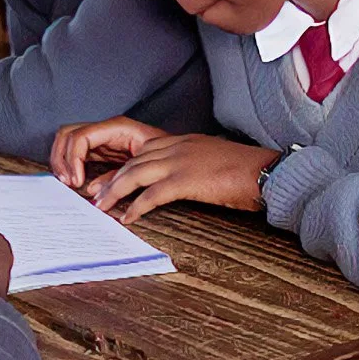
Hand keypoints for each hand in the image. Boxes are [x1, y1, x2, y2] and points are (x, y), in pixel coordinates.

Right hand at [49, 116, 168, 187]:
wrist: (181, 156)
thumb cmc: (168, 156)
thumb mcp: (145, 165)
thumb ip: (117, 176)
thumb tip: (91, 190)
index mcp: (117, 127)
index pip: (81, 136)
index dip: (74, 159)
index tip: (77, 181)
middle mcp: (105, 128)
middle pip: (67, 133)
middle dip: (62, 158)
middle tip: (68, 181)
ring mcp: (101, 136)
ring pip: (66, 139)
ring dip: (61, 160)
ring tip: (68, 181)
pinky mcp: (100, 147)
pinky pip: (75, 150)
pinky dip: (69, 163)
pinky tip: (73, 179)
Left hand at [84, 134, 277, 222]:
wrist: (265, 171)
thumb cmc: (244, 170)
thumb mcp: (212, 160)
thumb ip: (192, 164)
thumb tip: (180, 181)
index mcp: (182, 141)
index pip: (141, 151)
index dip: (121, 167)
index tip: (107, 181)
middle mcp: (177, 147)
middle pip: (132, 161)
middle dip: (109, 180)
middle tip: (93, 195)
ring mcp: (181, 162)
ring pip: (135, 174)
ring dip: (114, 192)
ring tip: (100, 207)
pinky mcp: (187, 180)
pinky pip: (153, 194)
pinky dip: (136, 207)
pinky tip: (127, 218)